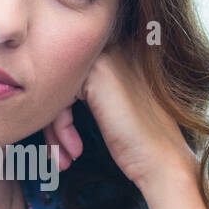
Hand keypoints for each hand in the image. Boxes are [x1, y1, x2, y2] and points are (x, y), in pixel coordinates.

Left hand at [40, 44, 197, 193]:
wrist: (162, 161)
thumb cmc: (141, 141)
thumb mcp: (114, 106)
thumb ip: (91, 89)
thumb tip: (46, 92)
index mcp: (122, 51)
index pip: (73, 74)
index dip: (63, 109)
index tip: (65, 142)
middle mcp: (115, 46)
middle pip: (62, 80)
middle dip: (56, 121)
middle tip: (58, 153)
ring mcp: (107, 57)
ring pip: (57, 89)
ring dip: (55, 129)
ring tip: (62, 158)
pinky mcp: (97, 74)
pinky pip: (58, 97)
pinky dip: (59, 128)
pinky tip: (72, 152)